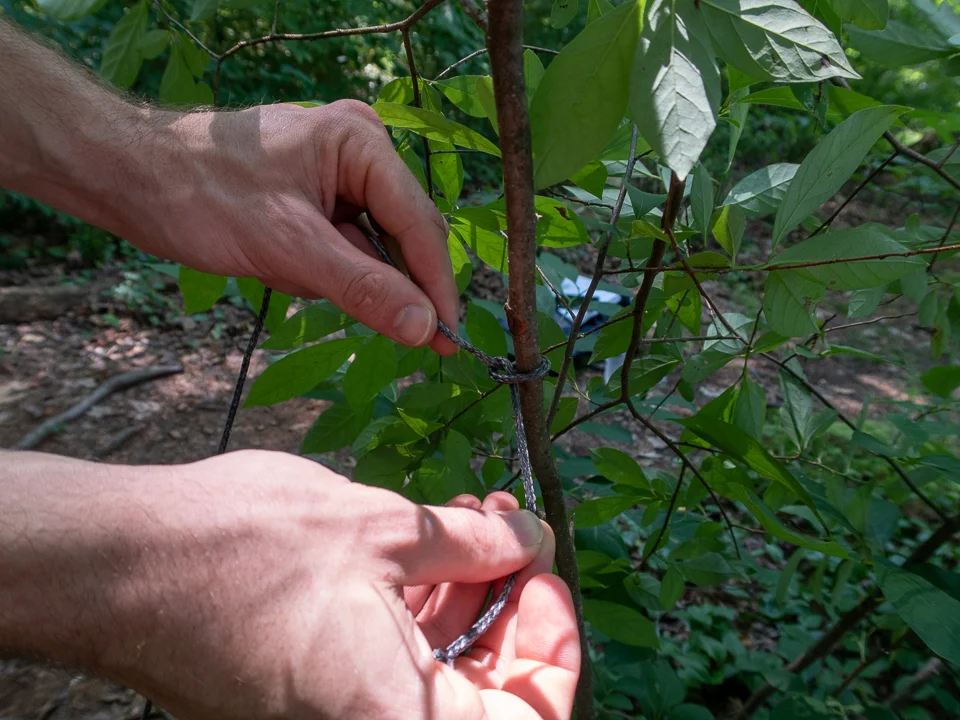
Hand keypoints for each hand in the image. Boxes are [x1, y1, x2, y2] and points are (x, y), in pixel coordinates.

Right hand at [2, 451, 578, 718]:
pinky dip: (423, 597)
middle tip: (516, 531)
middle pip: (487, 687)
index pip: (528, 716)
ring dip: (470, 590)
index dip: (554, 645)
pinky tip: (435, 533)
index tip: (546, 577)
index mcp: (401, 717)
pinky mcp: (317, 676)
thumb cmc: (244, 551)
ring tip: (480, 514)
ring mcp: (342, 703)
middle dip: (513, 603)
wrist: (123, 564)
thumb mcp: (386, 529)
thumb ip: (475, 544)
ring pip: (439, 662)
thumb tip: (531, 539)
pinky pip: (393, 648)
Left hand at [133, 101, 457, 353]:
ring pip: (366, 249)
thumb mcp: (288, 248)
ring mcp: (336, 173)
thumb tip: (427, 328)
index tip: (450, 340)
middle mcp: (358, 152)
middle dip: (372, 280)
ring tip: (275, 264)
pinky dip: (313, 268)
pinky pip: (339, 247)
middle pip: (399, 237)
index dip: (436, 287)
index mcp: (361, 142)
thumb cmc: (200, 196)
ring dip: (330, 275)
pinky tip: (273, 261)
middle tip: (366, 320)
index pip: (420, 225)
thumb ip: (364, 288)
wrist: (130, 176)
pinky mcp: (315, 196)